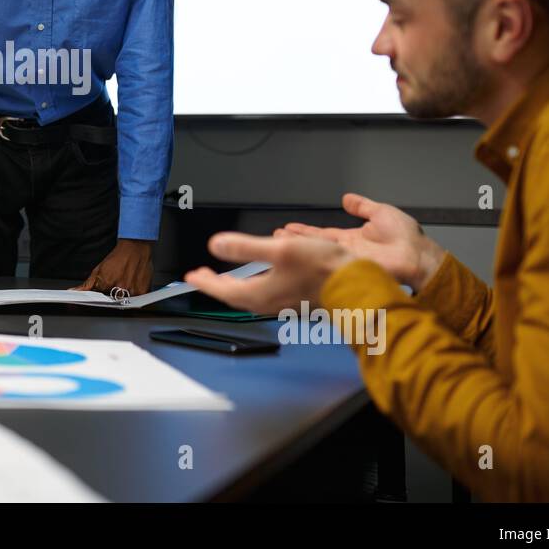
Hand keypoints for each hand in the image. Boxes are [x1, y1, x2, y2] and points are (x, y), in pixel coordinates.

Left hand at [74, 239, 152, 295]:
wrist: (135, 248)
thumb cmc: (118, 258)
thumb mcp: (98, 269)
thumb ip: (87, 284)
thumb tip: (74, 292)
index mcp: (106, 283)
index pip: (100, 299)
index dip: (102, 296)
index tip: (103, 293)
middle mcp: (119, 288)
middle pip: (113, 301)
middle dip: (113, 295)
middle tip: (117, 284)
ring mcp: (132, 291)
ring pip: (125, 301)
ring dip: (124, 295)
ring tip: (125, 282)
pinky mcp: (143, 292)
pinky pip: (137, 300)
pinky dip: (134, 295)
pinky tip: (132, 284)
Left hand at [184, 231, 355, 313]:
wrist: (357, 286)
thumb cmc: (323, 269)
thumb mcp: (279, 250)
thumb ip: (245, 248)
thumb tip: (216, 245)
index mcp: (260, 293)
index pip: (223, 290)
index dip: (205, 282)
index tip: (191, 277)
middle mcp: (270, 303)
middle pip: (235, 295)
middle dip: (218, 285)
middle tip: (204, 277)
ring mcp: (284, 303)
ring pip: (252, 295)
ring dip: (237, 284)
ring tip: (228, 276)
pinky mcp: (297, 300)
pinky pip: (268, 293)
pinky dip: (257, 284)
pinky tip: (263, 275)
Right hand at [276, 193, 445, 291]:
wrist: (416, 255)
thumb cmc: (406, 238)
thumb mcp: (381, 212)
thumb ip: (362, 206)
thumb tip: (348, 198)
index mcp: (352, 238)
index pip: (323, 234)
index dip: (305, 231)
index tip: (289, 227)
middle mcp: (346, 251)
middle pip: (314, 245)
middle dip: (294, 241)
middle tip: (275, 237)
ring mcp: (346, 261)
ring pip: (316, 254)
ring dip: (297, 250)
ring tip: (277, 244)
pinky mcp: (348, 268)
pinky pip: (325, 262)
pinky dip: (310, 259)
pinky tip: (296, 257)